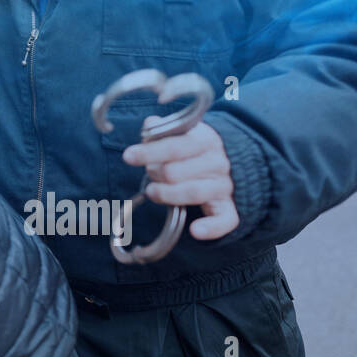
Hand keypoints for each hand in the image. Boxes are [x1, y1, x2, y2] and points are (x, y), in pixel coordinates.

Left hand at [122, 119, 239, 239]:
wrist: (223, 163)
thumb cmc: (191, 149)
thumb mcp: (179, 133)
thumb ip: (162, 129)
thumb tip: (150, 125)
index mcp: (205, 140)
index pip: (175, 147)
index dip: (149, 152)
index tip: (128, 156)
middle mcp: (218, 163)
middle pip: (177, 172)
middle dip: (155, 173)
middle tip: (149, 173)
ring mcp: (224, 186)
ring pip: (194, 193)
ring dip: (167, 195)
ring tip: (151, 192)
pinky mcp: (228, 208)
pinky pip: (225, 221)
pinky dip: (211, 228)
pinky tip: (195, 231)